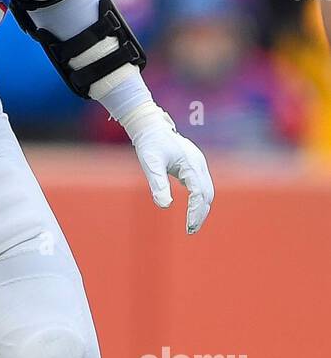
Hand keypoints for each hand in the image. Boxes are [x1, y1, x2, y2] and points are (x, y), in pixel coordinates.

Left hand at [122, 102, 213, 233]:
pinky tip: (191, 211)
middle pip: (207, 194)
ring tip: (191, 225)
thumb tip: (165, 206)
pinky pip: (201, 186)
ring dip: (201, 208)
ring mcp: (198, 165)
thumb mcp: (151, 164)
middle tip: (190, 230)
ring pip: (207, 191)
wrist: (151, 127)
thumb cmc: (150, 144)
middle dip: (201, 213)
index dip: (195, 211)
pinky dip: (199, 200)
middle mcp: (199, 165)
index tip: (188, 226)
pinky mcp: (194, 166)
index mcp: (192, 164)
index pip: (199, 193)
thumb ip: (158, 184)